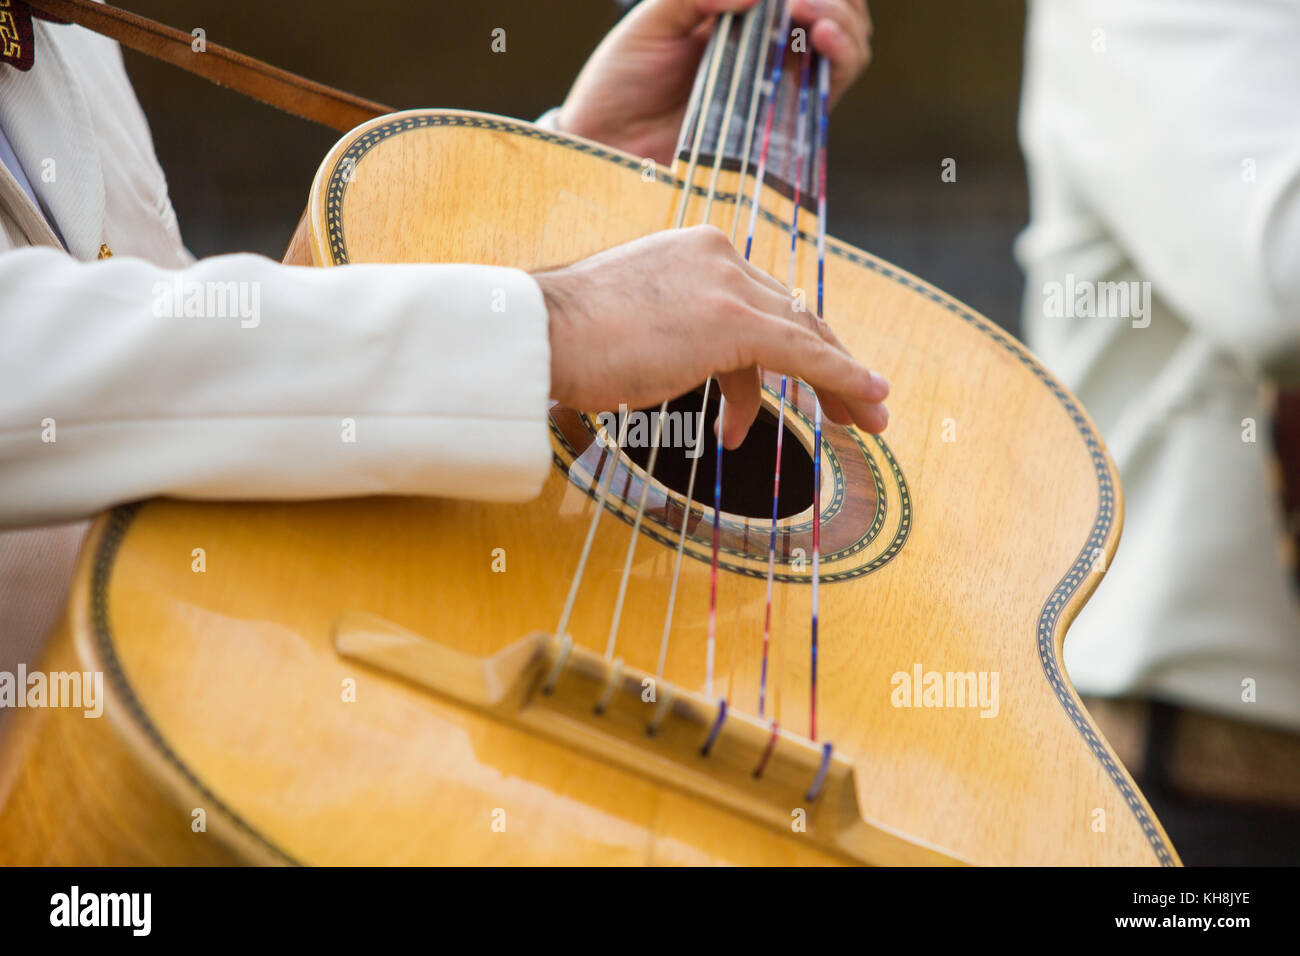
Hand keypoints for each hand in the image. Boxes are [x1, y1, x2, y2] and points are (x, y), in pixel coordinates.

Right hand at [536, 226, 888, 446]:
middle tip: (854, 405)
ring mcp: (726, 286)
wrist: (537, 333)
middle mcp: (719, 256)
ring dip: (841, 381)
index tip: (810, 376)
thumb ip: (676, 328)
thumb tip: (692, 362)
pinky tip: (869, 401)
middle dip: (829, 362)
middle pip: (792, 312)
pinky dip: (843, 379)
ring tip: (861, 424)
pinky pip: (804, 355)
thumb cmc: (567, 338)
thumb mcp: (634, 320)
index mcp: (696, 250)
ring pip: (805, 334)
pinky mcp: (732, 323)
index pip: (761, 297)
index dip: (795, 339)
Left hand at [557, 0, 872, 163]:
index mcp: (739, 18)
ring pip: (846, 46)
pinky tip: (820, 39)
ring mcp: (778, 88)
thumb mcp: (654, 21)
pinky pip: (829, 92)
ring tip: (812, 14)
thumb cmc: (619, 81)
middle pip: (838, 12)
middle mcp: (767, 51)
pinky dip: (841, 58)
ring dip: (843, 20)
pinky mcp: (780, 128)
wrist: (604, 146)